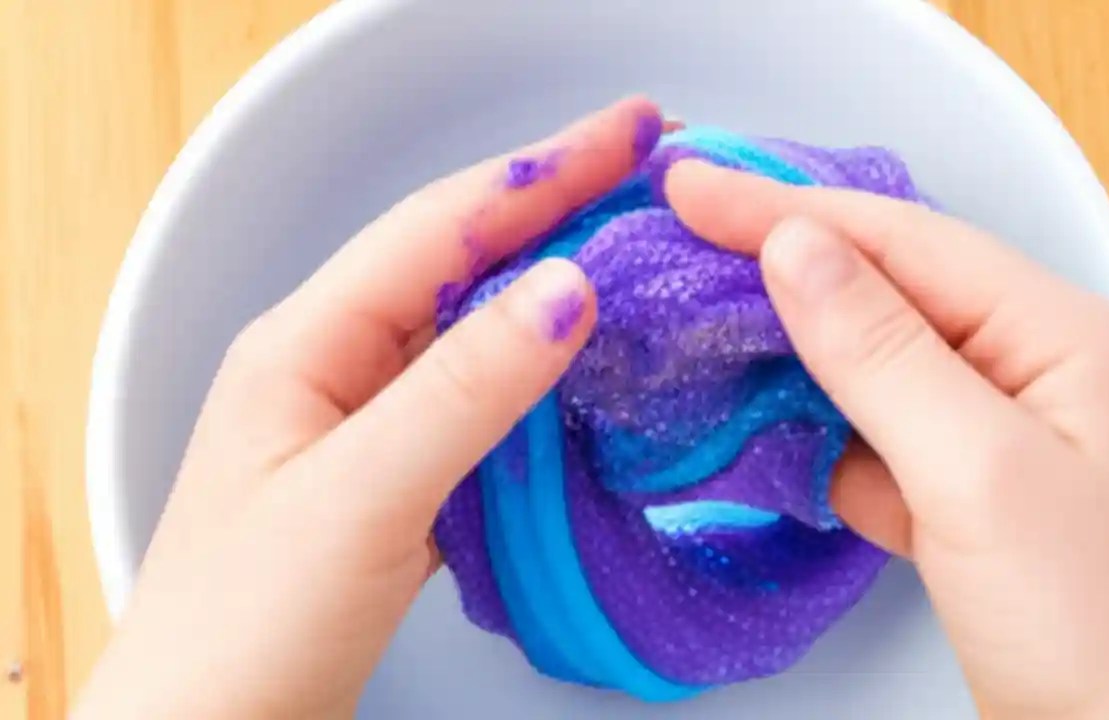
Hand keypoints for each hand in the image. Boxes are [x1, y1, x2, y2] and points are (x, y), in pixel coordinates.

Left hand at [74, 97, 663, 719]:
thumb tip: (567, 287)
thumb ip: (463, 390)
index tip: (630, 132)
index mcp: (307, 345)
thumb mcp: (358, 496)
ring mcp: (367, 423)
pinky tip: (585, 366)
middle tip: (651, 170)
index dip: (541, 172)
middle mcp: (336, 367)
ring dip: (554, 284)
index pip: (440, 229)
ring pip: (475, 329)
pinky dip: (542, 373)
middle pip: (461, 262)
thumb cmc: (246, 628)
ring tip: (634, 246)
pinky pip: (481, 399)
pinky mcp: (397, 479)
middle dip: (555, 208)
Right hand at [666, 162, 1108, 718]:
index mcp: (1056, 334)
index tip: (691, 189)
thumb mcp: (978, 473)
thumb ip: (881, 353)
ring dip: (792, 349)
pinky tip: (772, 431)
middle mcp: (1027, 365)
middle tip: (679, 240)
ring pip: (869, 361)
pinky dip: (819, 430)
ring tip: (704, 324)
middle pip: (885, 288)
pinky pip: (871, 432)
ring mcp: (991, 429)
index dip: (788, 209)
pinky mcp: (958, 489)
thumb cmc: (1090, 620)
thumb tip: (792, 247)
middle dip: (784, 265)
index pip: (903, 242)